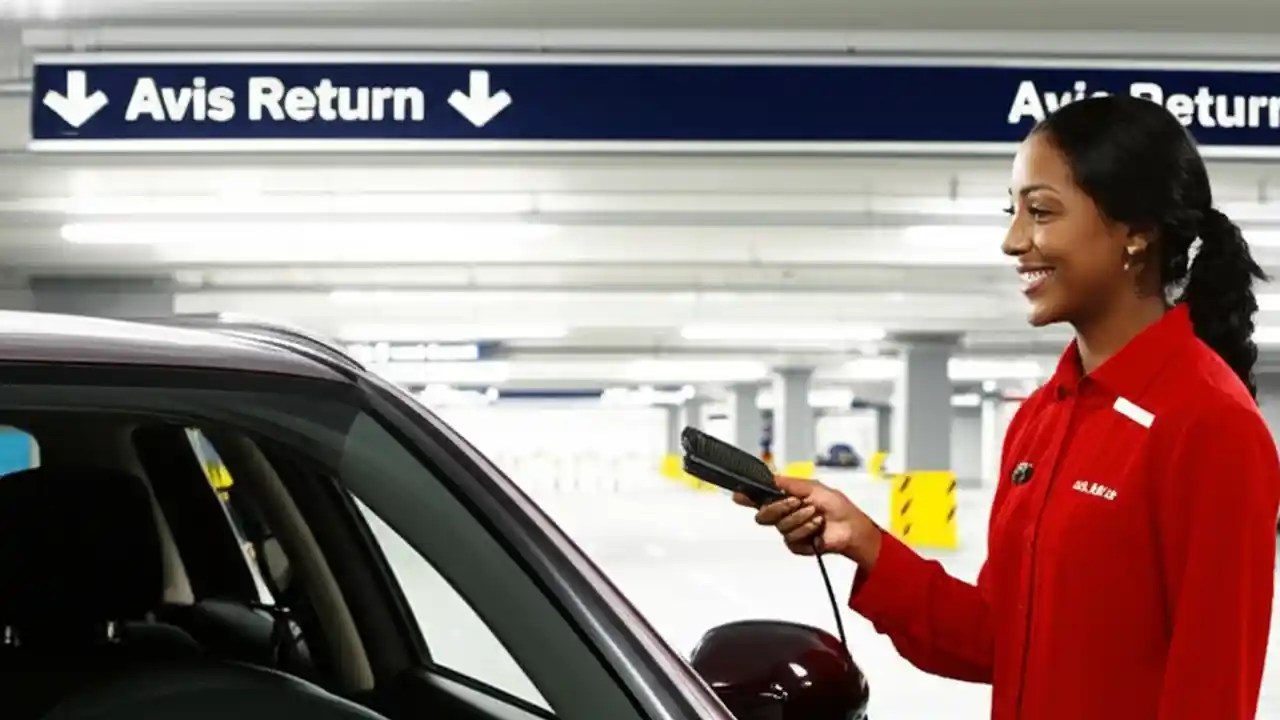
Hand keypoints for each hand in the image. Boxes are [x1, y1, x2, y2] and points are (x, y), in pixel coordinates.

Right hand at [734, 476, 882, 567]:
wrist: (851, 527)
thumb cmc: (836, 506)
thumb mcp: (813, 487)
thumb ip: (788, 484)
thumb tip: (769, 478)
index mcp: (786, 500)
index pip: (760, 499)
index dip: (747, 498)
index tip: (738, 495)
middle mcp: (784, 516)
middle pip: (763, 515)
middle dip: (780, 507)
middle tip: (797, 502)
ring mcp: (789, 531)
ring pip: (780, 526)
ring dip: (801, 518)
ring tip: (816, 515)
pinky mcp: (796, 546)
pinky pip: (792, 538)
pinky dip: (807, 530)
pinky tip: (817, 527)